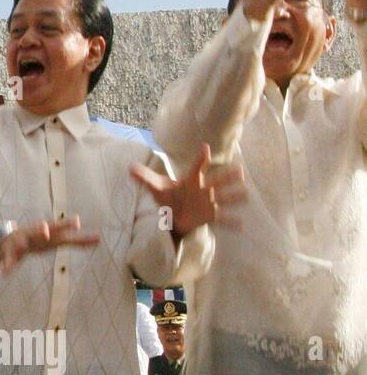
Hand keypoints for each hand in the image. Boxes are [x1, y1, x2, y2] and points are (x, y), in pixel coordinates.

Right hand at [0, 217, 98, 273]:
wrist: (9, 239)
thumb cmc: (40, 239)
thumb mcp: (59, 239)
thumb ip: (78, 240)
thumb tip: (99, 239)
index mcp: (47, 231)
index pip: (59, 226)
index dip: (67, 224)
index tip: (77, 222)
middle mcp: (33, 233)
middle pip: (38, 230)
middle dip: (42, 229)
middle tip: (46, 230)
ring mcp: (20, 241)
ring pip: (21, 242)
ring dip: (22, 243)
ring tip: (23, 246)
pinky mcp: (10, 253)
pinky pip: (9, 260)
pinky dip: (8, 266)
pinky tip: (6, 273)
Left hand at [129, 143, 245, 238]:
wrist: (173, 214)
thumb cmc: (168, 197)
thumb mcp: (156, 187)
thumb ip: (145, 178)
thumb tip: (129, 168)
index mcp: (191, 180)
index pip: (196, 167)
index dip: (200, 158)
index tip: (205, 148)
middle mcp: (203, 189)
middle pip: (216, 181)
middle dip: (227, 177)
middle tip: (240, 170)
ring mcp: (208, 202)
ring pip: (223, 198)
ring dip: (234, 197)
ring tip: (246, 195)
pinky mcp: (209, 215)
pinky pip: (222, 219)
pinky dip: (231, 222)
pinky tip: (242, 226)